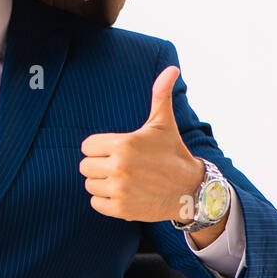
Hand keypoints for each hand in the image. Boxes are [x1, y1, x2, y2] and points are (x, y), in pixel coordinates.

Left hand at [78, 66, 203, 222]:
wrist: (191, 189)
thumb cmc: (172, 153)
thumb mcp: (163, 124)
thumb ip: (160, 95)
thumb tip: (172, 68)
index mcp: (123, 144)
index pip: (87, 146)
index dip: (99, 148)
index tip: (115, 150)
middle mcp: (119, 167)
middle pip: (85, 166)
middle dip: (99, 165)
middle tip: (120, 165)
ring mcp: (120, 189)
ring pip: (89, 184)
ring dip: (102, 183)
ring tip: (123, 179)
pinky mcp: (122, 209)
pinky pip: (96, 202)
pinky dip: (105, 200)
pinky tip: (123, 193)